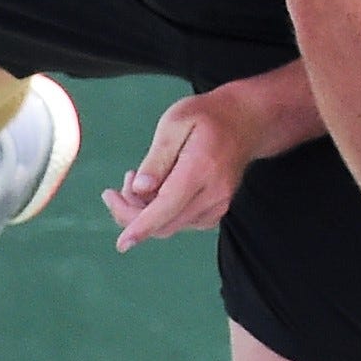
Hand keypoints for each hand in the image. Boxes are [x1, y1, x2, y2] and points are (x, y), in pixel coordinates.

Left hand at [102, 87, 273, 250]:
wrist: (245, 122)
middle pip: (165, 223)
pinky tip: (155, 190)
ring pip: (170, 226)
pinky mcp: (216, 211)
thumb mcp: (175, 122)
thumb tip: (139, 189)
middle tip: (115, 189)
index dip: (141, 226)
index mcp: (201, 169)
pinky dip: (160, 214)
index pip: (167, 207)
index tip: (121, 243)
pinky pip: (181, 222)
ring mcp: (218, 205)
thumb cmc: (206, 117)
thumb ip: (157, 157)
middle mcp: (214, 194)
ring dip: (144, 212)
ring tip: (135, 180)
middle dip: (131, 214)